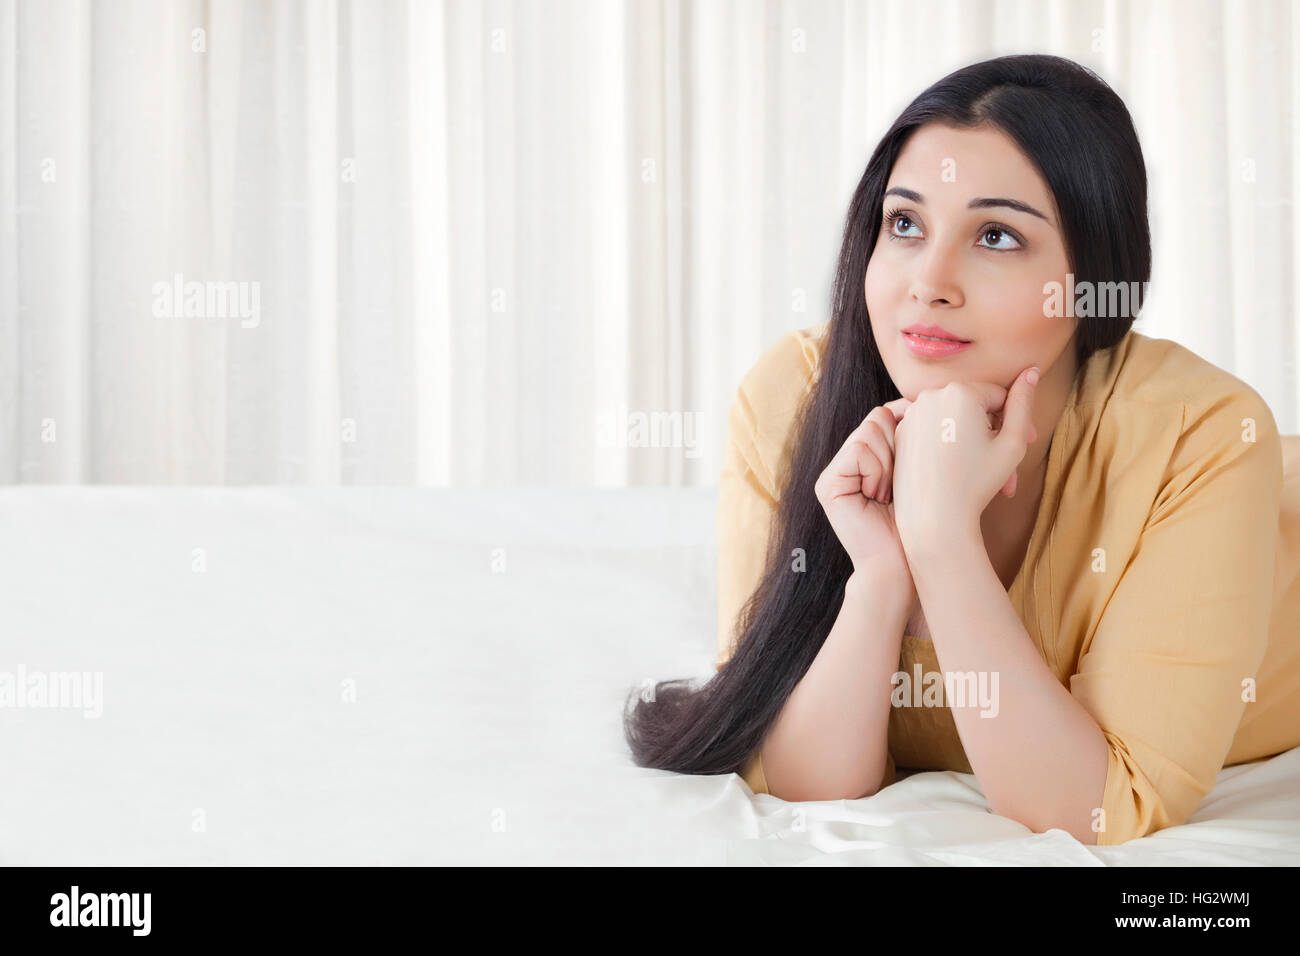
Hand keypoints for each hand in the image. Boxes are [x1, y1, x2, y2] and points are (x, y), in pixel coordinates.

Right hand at [814, 399, 915, 591]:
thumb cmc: (920, 520)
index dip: (907, 426)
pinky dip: (877, 470)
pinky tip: (878, 497)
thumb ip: (908, 435)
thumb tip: (917, 401)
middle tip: (901, 485)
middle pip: (876, 418)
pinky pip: (858, 449)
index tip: (919, 460)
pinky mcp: (827, 484)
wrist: (906, 564)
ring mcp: (833, 473)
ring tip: (889, 493)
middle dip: (899, 447)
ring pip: (868, 431)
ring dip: (889, 462)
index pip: (884, 415)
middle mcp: (845, 462)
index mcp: (865, 457)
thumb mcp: (918, 467)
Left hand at [891, 366, 1040, 558]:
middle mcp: (931, 395)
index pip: (999, 395)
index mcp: (961, 391)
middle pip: (974, 406)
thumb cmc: (977, 482)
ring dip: (972, 438)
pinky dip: (947, 443)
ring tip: (985, 468)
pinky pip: (932, 429)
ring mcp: (912, 413)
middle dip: (993, 430)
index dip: (1016, 419)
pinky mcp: (901, 431)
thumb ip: (1023, 404)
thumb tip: (1031, 372)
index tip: (1028, 442)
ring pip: (953, 418)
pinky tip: (958, 468)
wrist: (934, 517)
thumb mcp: (1013, 443)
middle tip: (1008, 460)